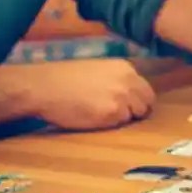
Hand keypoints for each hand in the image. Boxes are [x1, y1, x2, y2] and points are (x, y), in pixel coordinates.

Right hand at [26, 59, 155, 129]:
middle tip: (115, 115)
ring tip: (99, 114)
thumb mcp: (99, 70)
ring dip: (121, 118)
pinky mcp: (112, 112)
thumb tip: (131, 95)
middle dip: (135, 111)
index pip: (146, 90)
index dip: (138, 101)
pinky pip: (119, 124)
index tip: (128, 107)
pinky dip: (109, 124)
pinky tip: (92, 117)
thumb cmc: (64, 79)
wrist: (44, 87)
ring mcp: (122, 97)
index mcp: (125, 68)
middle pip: (146, 104)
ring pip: (134, 115)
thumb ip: (118, 79)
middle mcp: (128, 81)